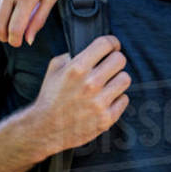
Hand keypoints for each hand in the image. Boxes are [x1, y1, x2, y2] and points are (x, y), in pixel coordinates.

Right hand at [27, 35, 130, 156]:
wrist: (44, 129)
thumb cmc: (50, 98)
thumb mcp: (53, 70)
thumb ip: (71, 56)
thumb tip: (90, 50)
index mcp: (76, 68)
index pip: (105, 44)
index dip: (112, 43)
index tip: (113, 46)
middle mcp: (90, 84)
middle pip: (120, 60)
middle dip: (115, 60)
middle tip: (110, 66)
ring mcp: (100, 102)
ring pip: (125, 79)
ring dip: (118, 80)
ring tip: (108, 84)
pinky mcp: (106, 118)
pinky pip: (124, 99)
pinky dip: (117, 99)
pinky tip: (106, 100)